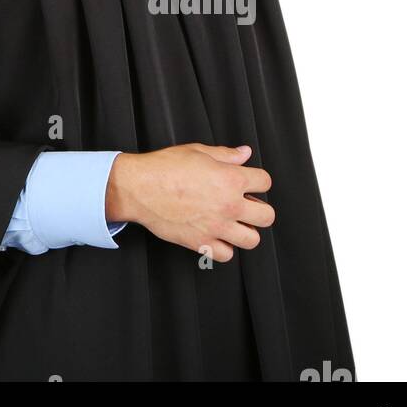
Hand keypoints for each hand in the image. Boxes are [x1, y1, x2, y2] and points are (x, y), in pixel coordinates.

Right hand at [106, 143, 273, 261]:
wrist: (139, 187)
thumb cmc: (164, 167)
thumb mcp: (197, 151)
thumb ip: (225, 155)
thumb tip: (244, 153)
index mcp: (230, 179)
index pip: (265, 182)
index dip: (257, 179)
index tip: (250, 181)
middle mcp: (229, 205)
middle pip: (267, 216)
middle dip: (259, 208)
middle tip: (245, 204)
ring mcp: (217, 226)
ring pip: (252, 240)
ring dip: (245, 231)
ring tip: (234, 223)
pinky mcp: (202, 242)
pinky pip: (227, 254)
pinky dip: (224, 247)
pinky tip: (216, 235)